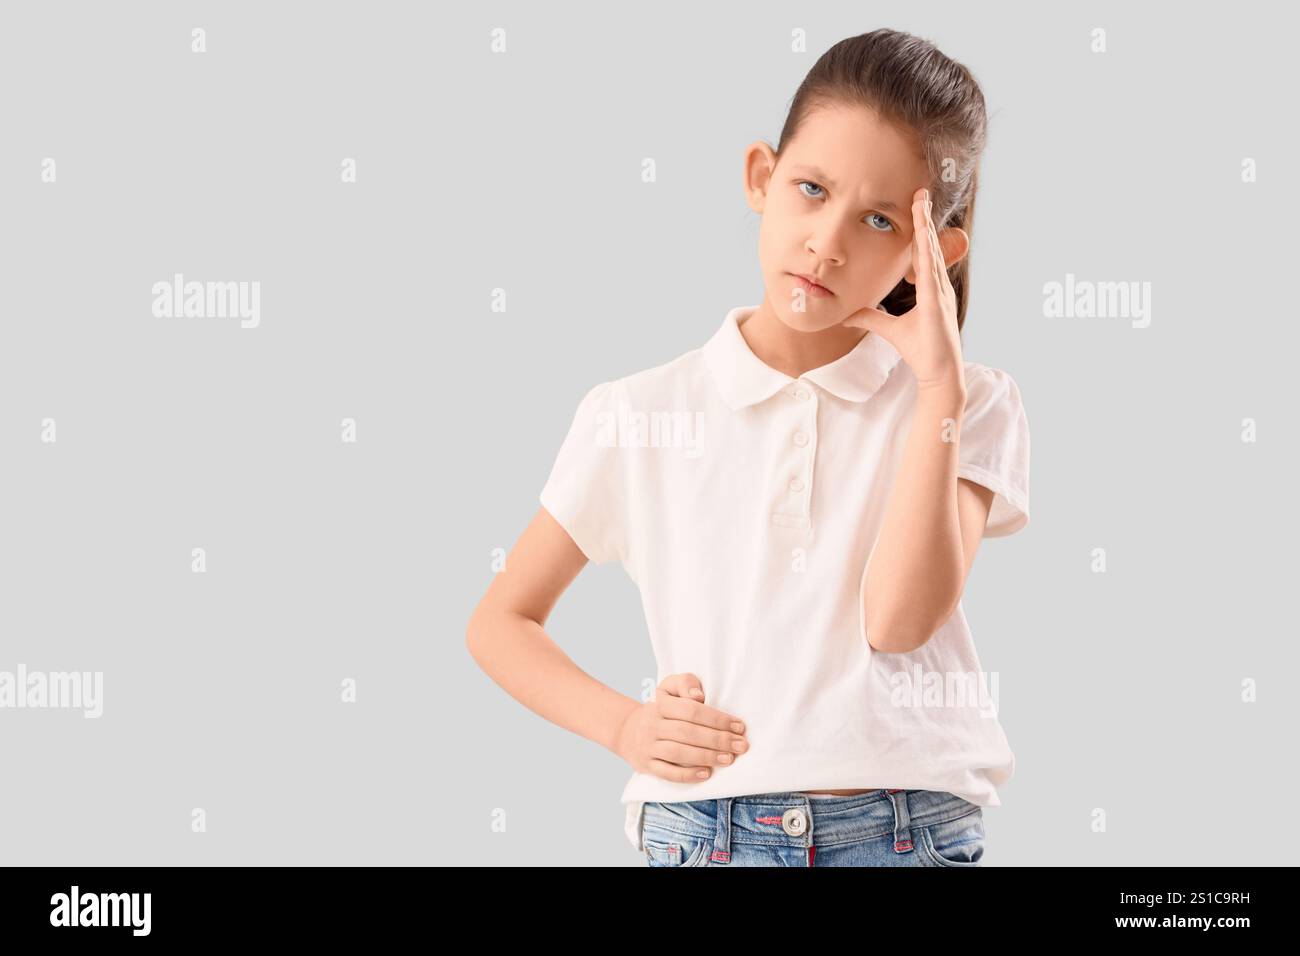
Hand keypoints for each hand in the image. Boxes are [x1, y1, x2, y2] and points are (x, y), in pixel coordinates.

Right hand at [615, 673, 748, 782]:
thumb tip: (699, 696)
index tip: (739, 726)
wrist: (628, 731)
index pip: (691, 710)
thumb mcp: (669, 688)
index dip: (717, 718)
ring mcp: (648, 746)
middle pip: (687, 732)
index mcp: (660, 704)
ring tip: (728, 758)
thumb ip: (685, 683)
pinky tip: (707, 774)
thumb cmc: (660, 709)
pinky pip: (667, 773)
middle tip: (740, 745)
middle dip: (718, 739)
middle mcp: (652, 724)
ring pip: (678, 753)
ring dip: (706, 756)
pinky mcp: (647, 766)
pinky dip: (688, 774)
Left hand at [840, 187, 964, 389]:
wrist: (937, 372)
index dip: (920, 229)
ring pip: (931, 251)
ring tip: (921, 202)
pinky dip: (927, 252)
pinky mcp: (937, 303)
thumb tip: (847, 314)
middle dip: (925, 218)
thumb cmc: (920, 350)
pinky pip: (930, 272)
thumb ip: (870, 318)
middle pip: (930, 244)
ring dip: (926, 226)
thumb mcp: (889, 329)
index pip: (923, 252)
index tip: (915, 207)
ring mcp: (940, 292)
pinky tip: (922, 236)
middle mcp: (938, 285)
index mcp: (930, 288)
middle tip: (920, 191)